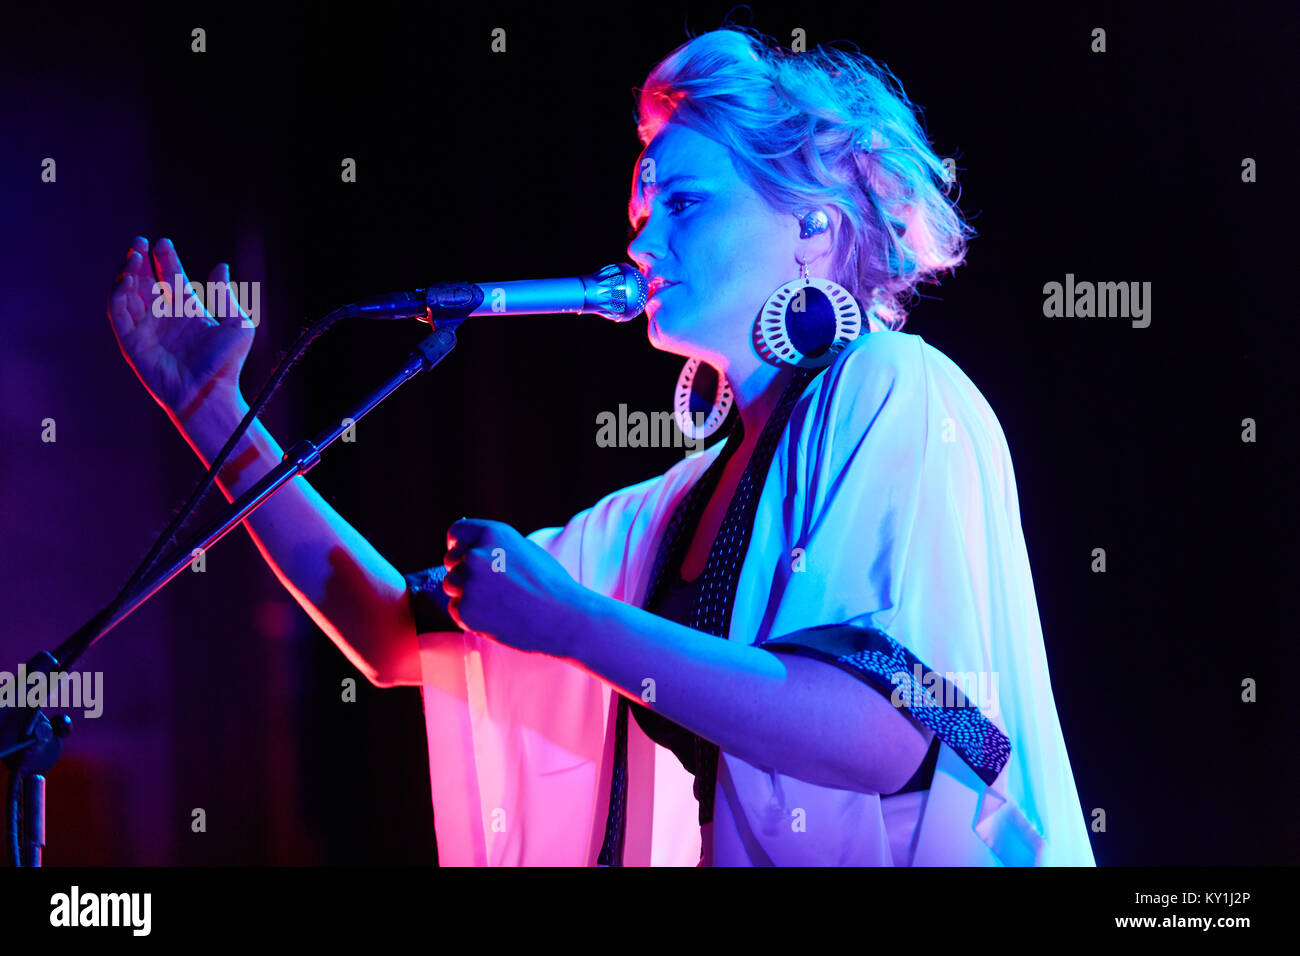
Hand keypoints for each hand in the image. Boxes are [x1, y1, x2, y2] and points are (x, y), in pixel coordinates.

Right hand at [107, 236, 254, 422]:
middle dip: (140, 260)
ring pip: (128, 293)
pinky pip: (118, 313)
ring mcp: (146, 328)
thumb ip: (225, 296)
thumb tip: (222, 267)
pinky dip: (117, 294)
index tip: (162, 242)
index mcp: (187, 310)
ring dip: (127, 273)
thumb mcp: (237, 325)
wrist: (209, 393)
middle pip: (145, 281)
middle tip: (139, 242)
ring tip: (133, 256)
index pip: (170, 277)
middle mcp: (164, 317)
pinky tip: (126, 279)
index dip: (164, 259)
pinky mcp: (131, 342)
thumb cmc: (227, 364)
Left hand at [442, 518, 588, 656]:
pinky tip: (495, 615)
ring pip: (451, 585)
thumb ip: (496, 546)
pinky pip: (456, 609)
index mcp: (493, 534)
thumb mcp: (525, 550)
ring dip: (466, 593)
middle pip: (451, 560)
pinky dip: (470, 614)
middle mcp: (477, 554)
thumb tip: (471, 549)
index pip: (457, 532)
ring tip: (497, 601)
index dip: (458, 544)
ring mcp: (469, 583)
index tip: (462, 554)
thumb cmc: (550, 585)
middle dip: (464, 571)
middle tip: (489, 586)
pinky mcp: (466, 611)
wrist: (563, 618)